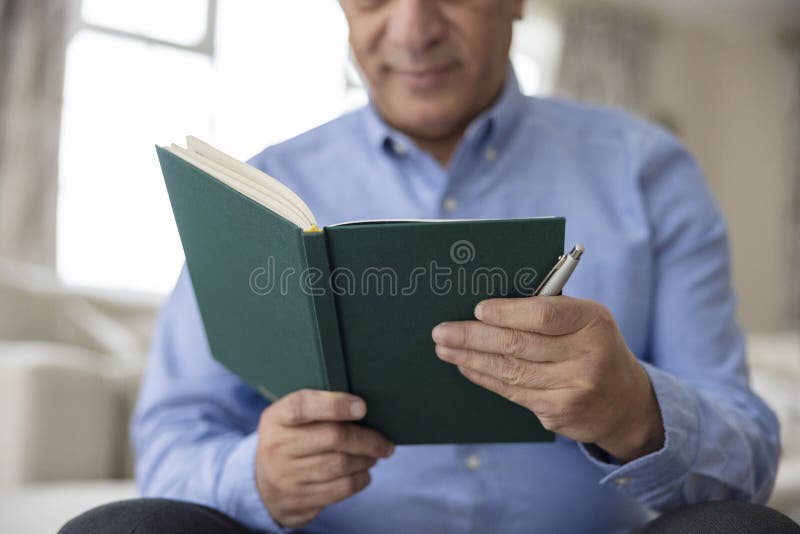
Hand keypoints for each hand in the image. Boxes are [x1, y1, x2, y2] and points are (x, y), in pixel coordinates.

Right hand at [255, 389, 394, 527]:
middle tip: (384, 442)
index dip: (335, 404)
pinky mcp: (298, 500)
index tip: (362, 407)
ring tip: (374, 455)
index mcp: (276, 418)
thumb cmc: (290, 442)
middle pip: (333, 437)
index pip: (303, 405)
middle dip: (366, 439)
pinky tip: (363, 473)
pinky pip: (340, 489)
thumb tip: (363, 408)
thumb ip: (318, 409)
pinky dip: (360, 480)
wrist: (262, 485)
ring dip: (366, 460)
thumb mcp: (290, 420)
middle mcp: (277, 447)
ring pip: (340, 465)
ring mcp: (286, 477)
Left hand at [432, 296, 663, 461]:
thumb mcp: (585, 319)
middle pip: (519, 345)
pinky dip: (484, 377)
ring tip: (445, 348)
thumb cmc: (593, 346)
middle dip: (473, 337)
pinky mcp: (558, 412)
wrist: (624, 402)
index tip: (477, 310)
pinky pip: (512, 392)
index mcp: (592, 321)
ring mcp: (574, 388)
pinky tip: (466, 367)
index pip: (544, 315)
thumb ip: (548, 309)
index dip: (507, 313)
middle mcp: (588, 355)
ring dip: (471, 359)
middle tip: (442, 332)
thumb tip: (488, 305)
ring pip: (510, 371)